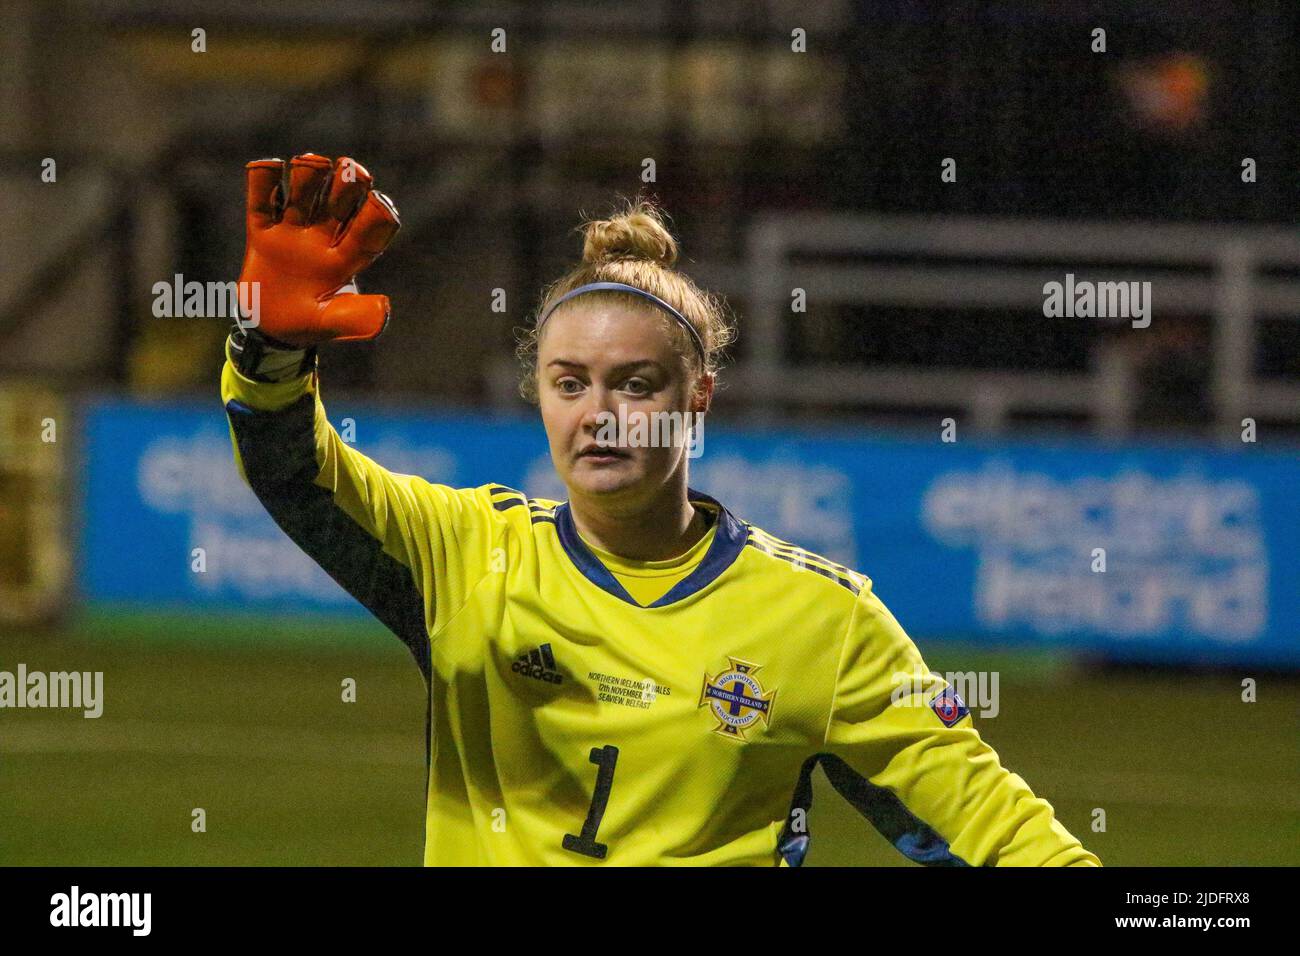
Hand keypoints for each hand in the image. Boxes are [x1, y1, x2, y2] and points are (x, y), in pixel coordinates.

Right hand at [238, 153, 400, 346]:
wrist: (269, 328)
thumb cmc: (307, 325)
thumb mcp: (329, 324)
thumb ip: (355, 319)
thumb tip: (384, 309)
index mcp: (345, 261)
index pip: (366, 234)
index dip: (376, 217)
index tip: (380, 200)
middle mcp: (322, 239)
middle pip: (338, 204)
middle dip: (346, 185)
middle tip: (351, 169)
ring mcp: (292, 232)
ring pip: (304, 195)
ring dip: (309, 176)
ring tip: (311, 161)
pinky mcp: (262, 232)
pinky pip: (261, 202)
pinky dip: (263, 181)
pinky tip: (268, 165)